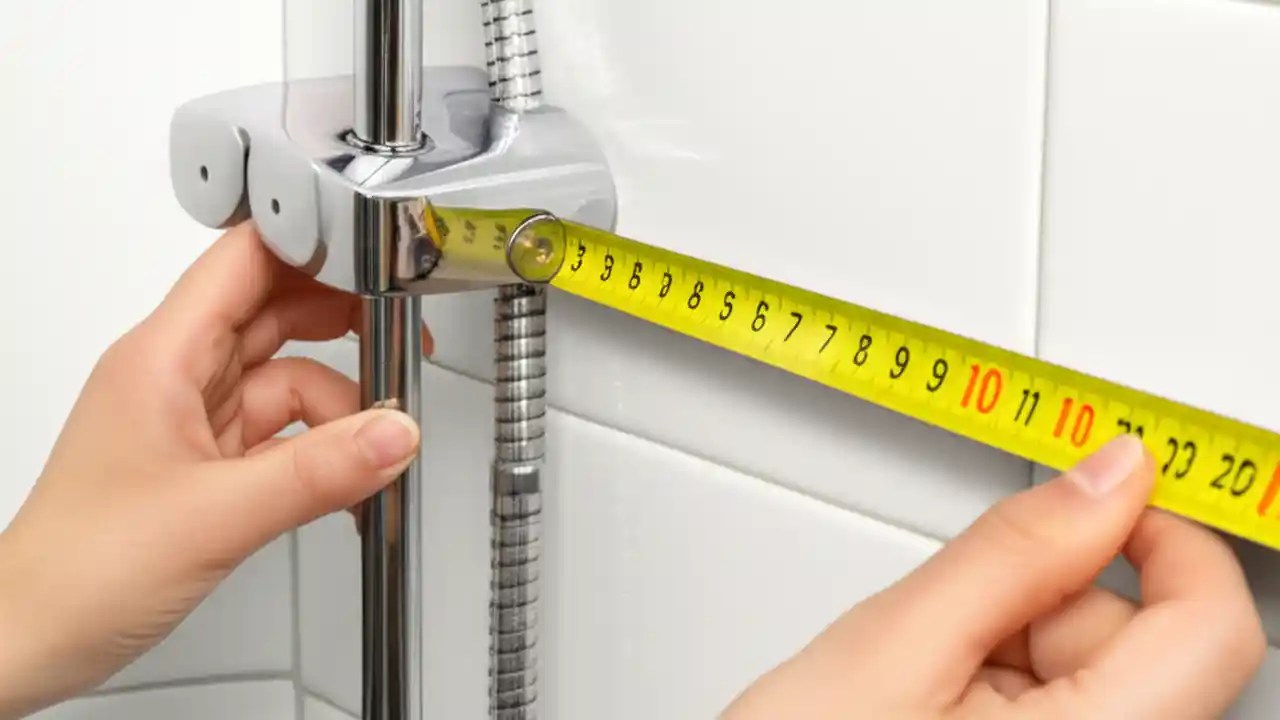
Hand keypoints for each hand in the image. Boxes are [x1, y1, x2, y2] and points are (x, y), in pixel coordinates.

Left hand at [0, 223, 427, 717]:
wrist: (36, 636)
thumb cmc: (77, 568)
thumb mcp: (217, 515)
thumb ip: (320, 472)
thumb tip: (395, 434)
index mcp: (161, 356)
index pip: (245, 262)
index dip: (310, 244)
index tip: (375, 254)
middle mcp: (175, 375)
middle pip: (275, 310)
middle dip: (344, 321)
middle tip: (402, 340)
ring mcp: (191, 417)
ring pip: (286, 376)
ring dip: (339, 400)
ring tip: (377, 435)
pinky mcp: (207, 460)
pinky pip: (282, 430)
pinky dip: (322, 446)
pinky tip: (346, 472)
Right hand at [723, 436, 1266, 719]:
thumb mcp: (891, 647)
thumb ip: (1012, 554)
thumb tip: (1106, 477)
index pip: (1212, 623)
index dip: (1165, 534)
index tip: (1101, 493)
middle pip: (1145, 642)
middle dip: (1049, 599)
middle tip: (947, 619)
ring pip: (1102, 670)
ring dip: (1018, 641)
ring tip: (922, 680)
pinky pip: (1070, 705)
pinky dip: (1008, 678)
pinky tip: (938, 701)